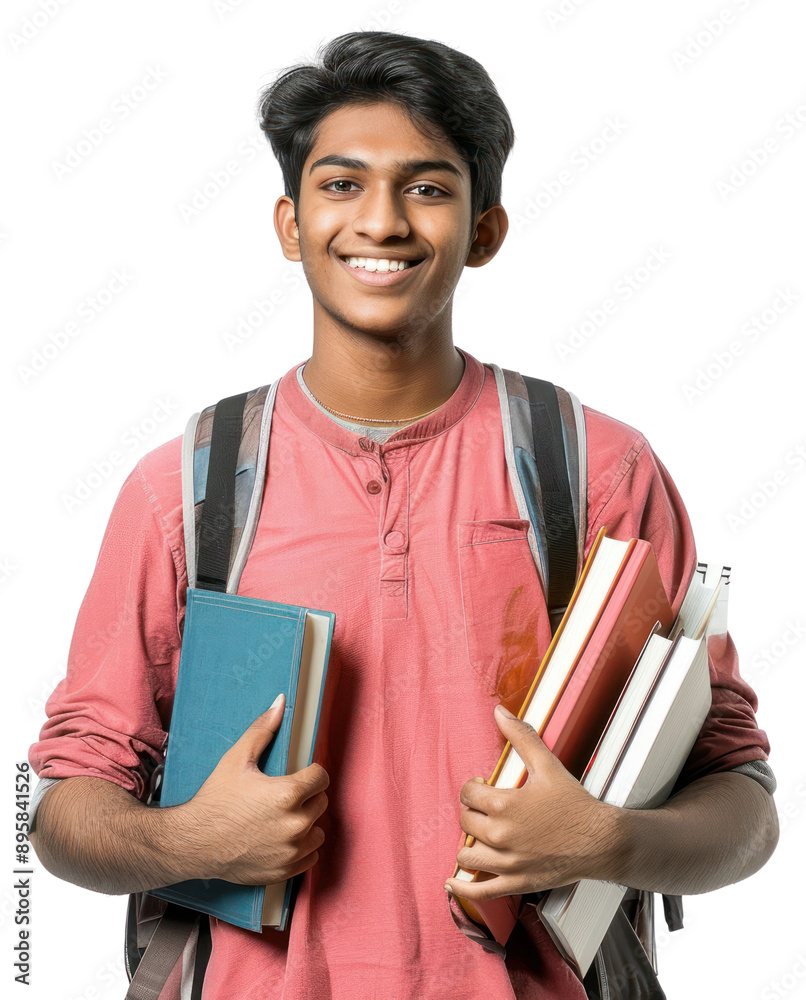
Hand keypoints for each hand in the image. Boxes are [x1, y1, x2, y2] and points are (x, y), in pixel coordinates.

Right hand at [178, 693, 329, 885]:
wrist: (194, 843)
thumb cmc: (215, 800)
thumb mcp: (237, 759)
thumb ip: (262, 730)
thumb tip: (279, 704)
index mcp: (288, 794)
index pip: (321, 777)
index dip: (310, 773)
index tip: (299, 775)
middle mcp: (295, 824)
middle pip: (321, 802)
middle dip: (307, 796)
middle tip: (284, 795)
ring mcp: (291, 850)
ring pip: (318, 829)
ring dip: (307, 822)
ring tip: (283, 817)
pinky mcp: (285, 869)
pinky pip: (311, 856)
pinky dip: (301, 847)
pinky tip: (282, 837)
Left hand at [443, 704, 618, 901]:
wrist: (601, 840)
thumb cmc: (575, 803)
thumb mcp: (547, 765)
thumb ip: (521, 737)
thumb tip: (500, 712)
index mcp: (505, 806)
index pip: (467, 794)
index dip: (472, 788)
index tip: (482, 787)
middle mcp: (502, 836)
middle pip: (465, 822)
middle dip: (471, 812)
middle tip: (485, 808)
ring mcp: (509, 863)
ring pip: (466, 855)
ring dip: (467, 843)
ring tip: (478, 835)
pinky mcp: (517, 883)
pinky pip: (481, 890)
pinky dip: (462, 888)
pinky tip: (452, 881)